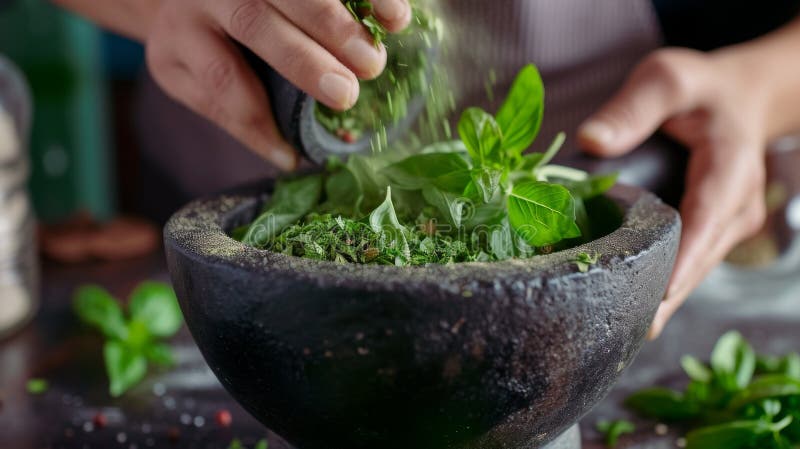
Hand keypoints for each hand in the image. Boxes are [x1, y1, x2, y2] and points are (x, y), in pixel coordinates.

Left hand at [145, 0, 410, 169]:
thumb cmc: (194, 35)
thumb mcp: (189, 73)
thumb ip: (232, 112)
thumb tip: (288, 156)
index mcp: (184, 30)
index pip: (220, 76)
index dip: (257, 120)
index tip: (293, 153)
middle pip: (253, 19)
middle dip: (304, 59)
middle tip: (346, 93)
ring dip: (338, 23)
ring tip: (373, 58)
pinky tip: (394, 17)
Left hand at [578, 48, 768, 337]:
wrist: (738, 99)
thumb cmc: (701, 90)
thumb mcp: (667, 79)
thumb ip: (633, 108)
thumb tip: (592, 142)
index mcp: (730, 170)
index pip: (705, 223)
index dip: (678, 261)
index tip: (654, 297)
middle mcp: (737, 207)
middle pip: (698, 262)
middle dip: (661, 296)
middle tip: (616, 327)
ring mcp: (729, 226)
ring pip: (694, 272)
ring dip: (660, 298)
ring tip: (615, 328)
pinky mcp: (715, 234)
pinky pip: (689, 266)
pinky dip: (662, 284)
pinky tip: (628, 305)